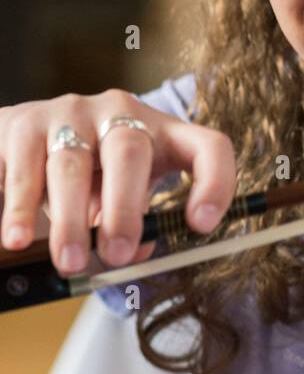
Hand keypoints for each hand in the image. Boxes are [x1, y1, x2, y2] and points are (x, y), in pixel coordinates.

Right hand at [0, 89, 235, 275]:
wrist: (25, 138)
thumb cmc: (90, 176)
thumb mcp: (122, 197)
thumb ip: (135, 224)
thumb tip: (137, 253)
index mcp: (162, 132)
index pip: (208, 146)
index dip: (214, 183)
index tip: (201, 224)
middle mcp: (120, 113)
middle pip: (130, 152)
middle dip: (124, 209)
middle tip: (117, 254)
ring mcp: (71, 112)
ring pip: (73, 163)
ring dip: (71, 218)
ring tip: (70, 260)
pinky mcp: (25, 123)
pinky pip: (24, 168)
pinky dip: (20, 208)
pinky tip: (18, 237)